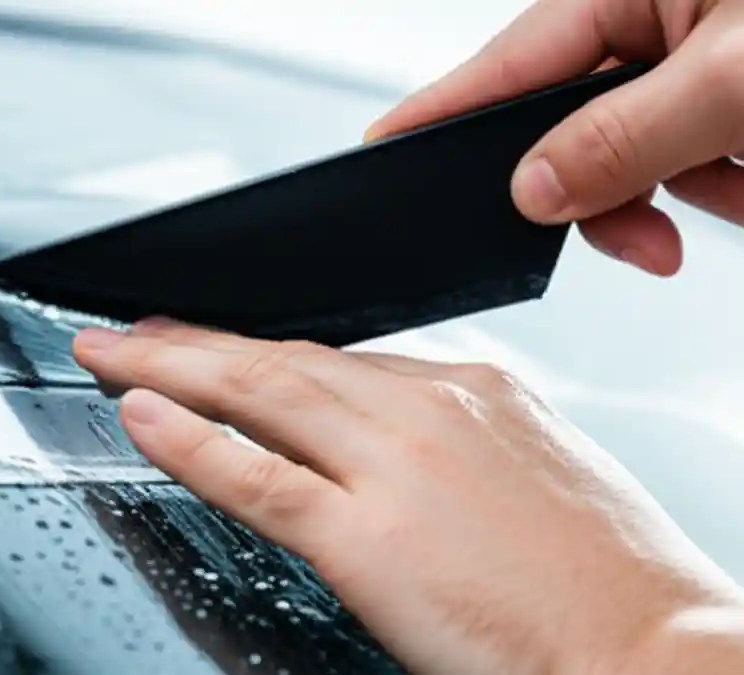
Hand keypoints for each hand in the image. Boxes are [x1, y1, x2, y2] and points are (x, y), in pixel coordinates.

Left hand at [74, 319, 743, 674]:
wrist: (659, 660)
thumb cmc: (611, 591)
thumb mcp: (539, 483)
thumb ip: (459, 453)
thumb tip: (398, 456)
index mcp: (475, 394)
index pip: (340, 362)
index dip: (262, 352)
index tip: (215, 344)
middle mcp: (429, 412)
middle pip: (284, 362)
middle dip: (195, 342)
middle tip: (132, 331)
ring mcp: (394, 468)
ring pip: (257, 397)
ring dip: (170, 368)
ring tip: (110, 355)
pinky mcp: (367, 538)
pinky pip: (256, 477)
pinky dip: (189, 441)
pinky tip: (140, 416)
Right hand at [365, 0, 743, 276]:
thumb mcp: (731, 81)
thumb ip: (623, 139)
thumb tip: (533, 190)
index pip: (508, 64)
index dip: (440, 113)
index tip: (379, 147)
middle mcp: (654, 17)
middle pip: (569, 123)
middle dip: (602, 189)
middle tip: (639, 239)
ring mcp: (696, 54)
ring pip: (631, 151)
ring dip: (674, 193)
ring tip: (732, 193)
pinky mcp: (731, 92)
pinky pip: (689, 155)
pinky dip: (717, 186)